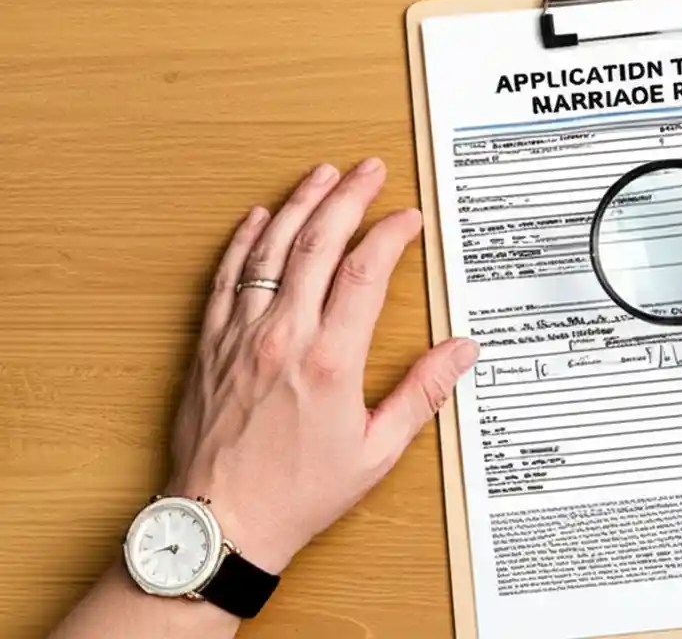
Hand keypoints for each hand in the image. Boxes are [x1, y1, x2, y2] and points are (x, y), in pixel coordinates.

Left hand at [166, 159, 477, 573]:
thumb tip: (460, 352)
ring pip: (270, 249)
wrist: (221, 522)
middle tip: (368, 169)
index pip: (364, 272)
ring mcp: (242, 336)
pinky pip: (227, 277)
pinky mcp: (212, 345)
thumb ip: (421, 394)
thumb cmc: (297, 493)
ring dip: (298, 205)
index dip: (390, 234)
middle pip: (318, 244)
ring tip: (321, 175)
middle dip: (347, 197)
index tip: (408, 218)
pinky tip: (259, 218)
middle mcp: (283, 336)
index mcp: (330, 361)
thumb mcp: (377, 452)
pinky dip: (244, 241)